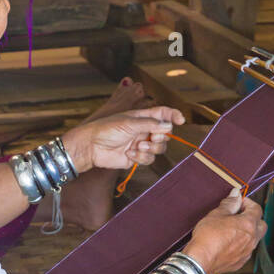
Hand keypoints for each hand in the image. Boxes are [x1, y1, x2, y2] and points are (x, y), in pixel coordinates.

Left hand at [63, 106, 183, 173]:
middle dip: (161, 138)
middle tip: (152, 138)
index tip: (181, 120)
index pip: (163, 114)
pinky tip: (129, 154)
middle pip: (165, 134)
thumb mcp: (129, 122)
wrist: (92, 147)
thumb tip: (169, 125)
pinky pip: (149, 159)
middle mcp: (143, 130)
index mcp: (142, 117)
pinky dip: (141, 158)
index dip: (173, 116)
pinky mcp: (136, 157)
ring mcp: (140, 144)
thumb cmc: (106, 129)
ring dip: (151, 149)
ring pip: (159, 149)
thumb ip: (150, 124)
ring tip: (138, 147)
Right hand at [186, 190, 266, 273]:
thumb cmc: (208, 237)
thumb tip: (236, 194)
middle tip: (239, 215)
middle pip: (261, 225)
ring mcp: (247, 252)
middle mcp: (252, 239)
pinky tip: (228, 242)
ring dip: (247, 232)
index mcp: (248, 224)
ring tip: (231, 229)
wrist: (201, 260)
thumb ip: (229, 203)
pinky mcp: (240, 262)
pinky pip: (246, 250)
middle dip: (253, 218)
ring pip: (254, 239)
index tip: (238, 202)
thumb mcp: (217, 214)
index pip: (257, 209)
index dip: (248, 203)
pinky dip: (241, 244)